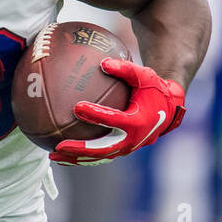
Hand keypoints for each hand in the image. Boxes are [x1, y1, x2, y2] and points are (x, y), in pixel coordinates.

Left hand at [49, 58, 184, 165]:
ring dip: (76, 159)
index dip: (96, 115)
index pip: (114, 120)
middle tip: (60, 146)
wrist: (168, 109)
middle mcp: (132, 139)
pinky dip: (81, 158)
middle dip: (81, 149)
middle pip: (103, 149)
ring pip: (99, 157)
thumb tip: (103, 62)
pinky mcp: (121, 150)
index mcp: (138, 121)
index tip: (77, 107)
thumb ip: (126, 69)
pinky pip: (99, 156)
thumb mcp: (144, 76)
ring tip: (53, 155)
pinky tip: (62, 155)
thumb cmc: (153, 89)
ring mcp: (127, 148)